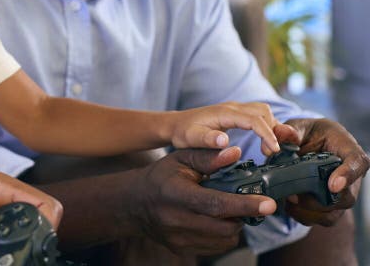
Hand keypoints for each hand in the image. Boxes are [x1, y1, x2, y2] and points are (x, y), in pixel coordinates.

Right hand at [132, 146, 277, 255]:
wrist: (136, 204)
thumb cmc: (162, 176)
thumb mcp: (181, 159)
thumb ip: (208, 157)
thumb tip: (236, 154)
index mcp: (176, 194)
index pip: (216, 204)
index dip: (244, 204)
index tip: (269, 203)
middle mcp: (177, 220)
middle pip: (225, 226)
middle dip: (242, 214)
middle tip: (246, 201)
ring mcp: (180, 239)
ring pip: (224, 239)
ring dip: (233, 224)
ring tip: (225, 208)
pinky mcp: (183, 249)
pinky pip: (216, 247)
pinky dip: (223, 234)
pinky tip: (214, 219)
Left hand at [169, 101, 297, 154]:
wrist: (175, 125)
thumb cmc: (183, 132)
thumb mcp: (192, 138)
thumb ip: (208, 139)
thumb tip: (225, 140)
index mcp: (224, 113)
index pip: (254, 119)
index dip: (267, 134)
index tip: (274, 150)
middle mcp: (232, 107)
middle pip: (263, 111)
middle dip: (272, 130)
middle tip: (269, 153)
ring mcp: (234, 109)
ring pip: (262, 111)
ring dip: (271, 127)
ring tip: (267, 149)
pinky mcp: (235, 114)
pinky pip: (257, 115)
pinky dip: (266, 126)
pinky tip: (264, 141)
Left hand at [282, 118, 369, 225]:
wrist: (310, 144)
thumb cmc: (310, 133)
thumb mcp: (300, 126)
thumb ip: (290, 130)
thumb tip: (279, 133)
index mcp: (347, 150)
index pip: (358, 162)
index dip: (348, 175)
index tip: (333, 185)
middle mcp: (350, 176)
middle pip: (347, 197)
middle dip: (319, 200)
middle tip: (294, 194)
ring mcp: (342, 194)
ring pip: (334, 213)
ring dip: (309, 211)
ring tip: (288, 199)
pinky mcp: (330, 206)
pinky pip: (321, 220)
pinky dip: (303, 216)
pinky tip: (287, 205)